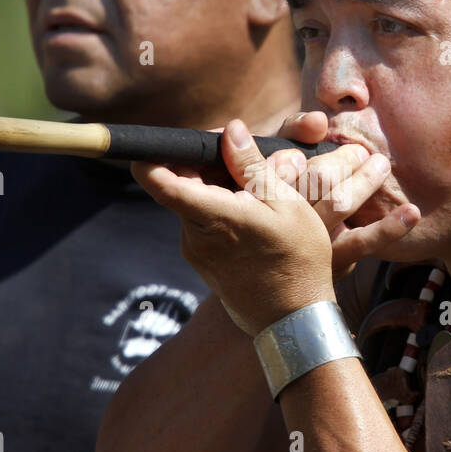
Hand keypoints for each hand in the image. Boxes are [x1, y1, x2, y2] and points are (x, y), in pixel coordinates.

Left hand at [132, 117, 414, 335]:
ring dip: (216, 188)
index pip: (158, 179)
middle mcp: (194, 234)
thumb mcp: (286, 204)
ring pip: (193, 203)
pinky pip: (201, 224)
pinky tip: (252, 216)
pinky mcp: (201, 263)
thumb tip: (230, 130)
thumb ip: (252, 166)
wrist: (293, 322)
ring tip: (257, 192)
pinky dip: (219, 211)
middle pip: (180, 184)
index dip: (152, 154)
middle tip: (243, 159)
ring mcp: (195, 251)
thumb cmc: (298, 261)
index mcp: (212, 215)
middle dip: (205, 164)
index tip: (168, 141)